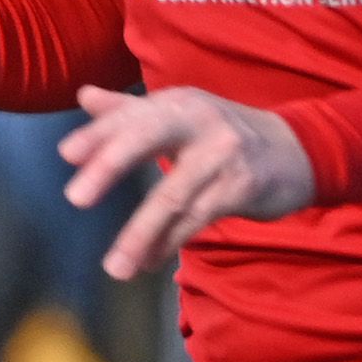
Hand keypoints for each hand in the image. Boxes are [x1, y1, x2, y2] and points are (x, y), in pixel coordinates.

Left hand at [61, 82, 314, 279]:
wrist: (296, 150)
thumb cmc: (222, 135)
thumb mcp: (179, 115)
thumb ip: (129, 111)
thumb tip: (83, 94)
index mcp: (176, 103)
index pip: (131, 115)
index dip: (98, 133)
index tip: (66, 154)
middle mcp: (199, 120)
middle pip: (147, 137)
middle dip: (110, 165)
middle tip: (75, 199)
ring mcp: (223, 154)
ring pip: (172, 195)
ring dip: (140, 234)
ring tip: (115, 267)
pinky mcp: (242, 187)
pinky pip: (197, 219)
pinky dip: (169, 243)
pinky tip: (148, 262)